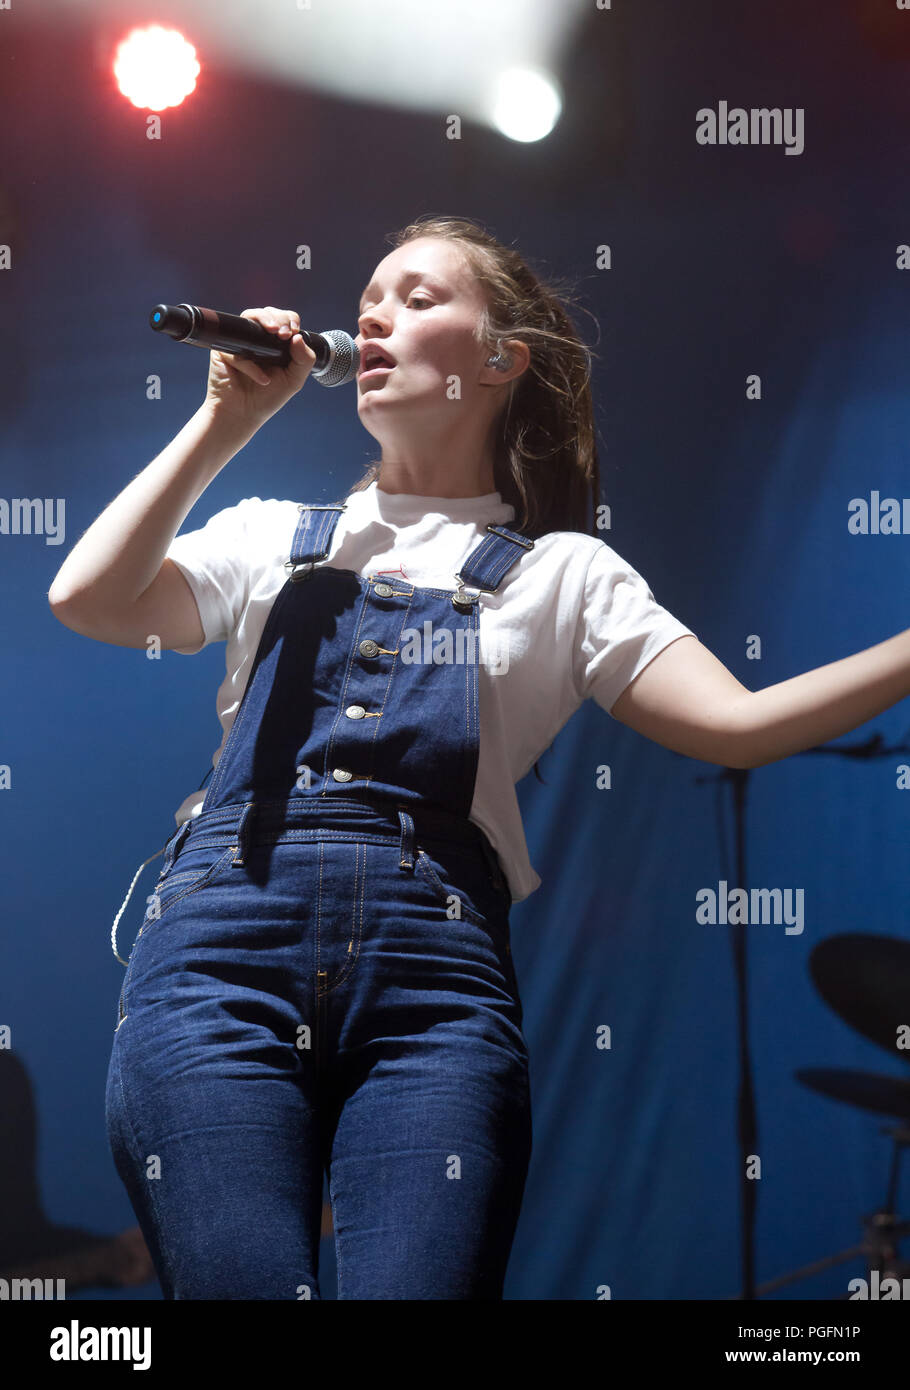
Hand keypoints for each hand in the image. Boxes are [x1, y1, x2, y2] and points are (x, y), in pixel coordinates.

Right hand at [203, 306, 316, 429]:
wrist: (243, 414)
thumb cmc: (267, 398)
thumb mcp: (294, 380)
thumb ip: (304, 360)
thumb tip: (299, 338)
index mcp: (275, 342)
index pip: (283, 319)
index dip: (289, 319)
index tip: (293, 332)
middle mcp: (257, 338)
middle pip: (267, 313)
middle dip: (278, 317)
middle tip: (284, 332)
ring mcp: (240, 342)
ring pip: (249, 317)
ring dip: (264, 320)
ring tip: (275, 333)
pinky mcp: (223, 350)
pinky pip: (237, 349)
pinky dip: (250, 365)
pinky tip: (262, 379)